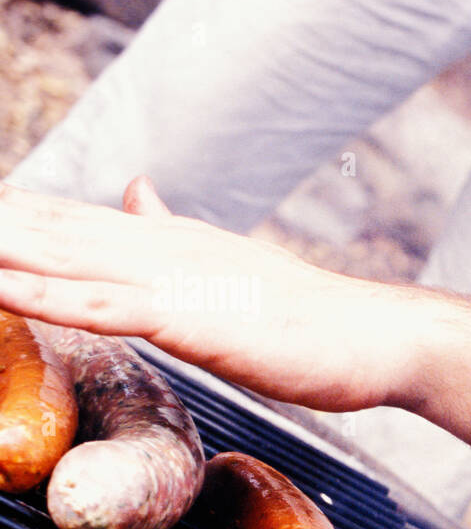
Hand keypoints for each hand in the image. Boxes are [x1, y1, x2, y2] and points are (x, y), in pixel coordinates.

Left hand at [0, 178, 429, 411]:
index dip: (17, 212)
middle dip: (2, 223)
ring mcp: (176, 284)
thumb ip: (175, 232)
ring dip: (7, 250)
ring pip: (66, 260)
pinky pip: (103, 308)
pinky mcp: (191, 321)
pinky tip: (1, 286)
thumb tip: (136, 192)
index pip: (76, 222)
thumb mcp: (234, 267)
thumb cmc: (314, 316)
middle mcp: (166, 251)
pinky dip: (46, 295)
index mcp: (175, 243)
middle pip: (55, 231)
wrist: (375, 336)